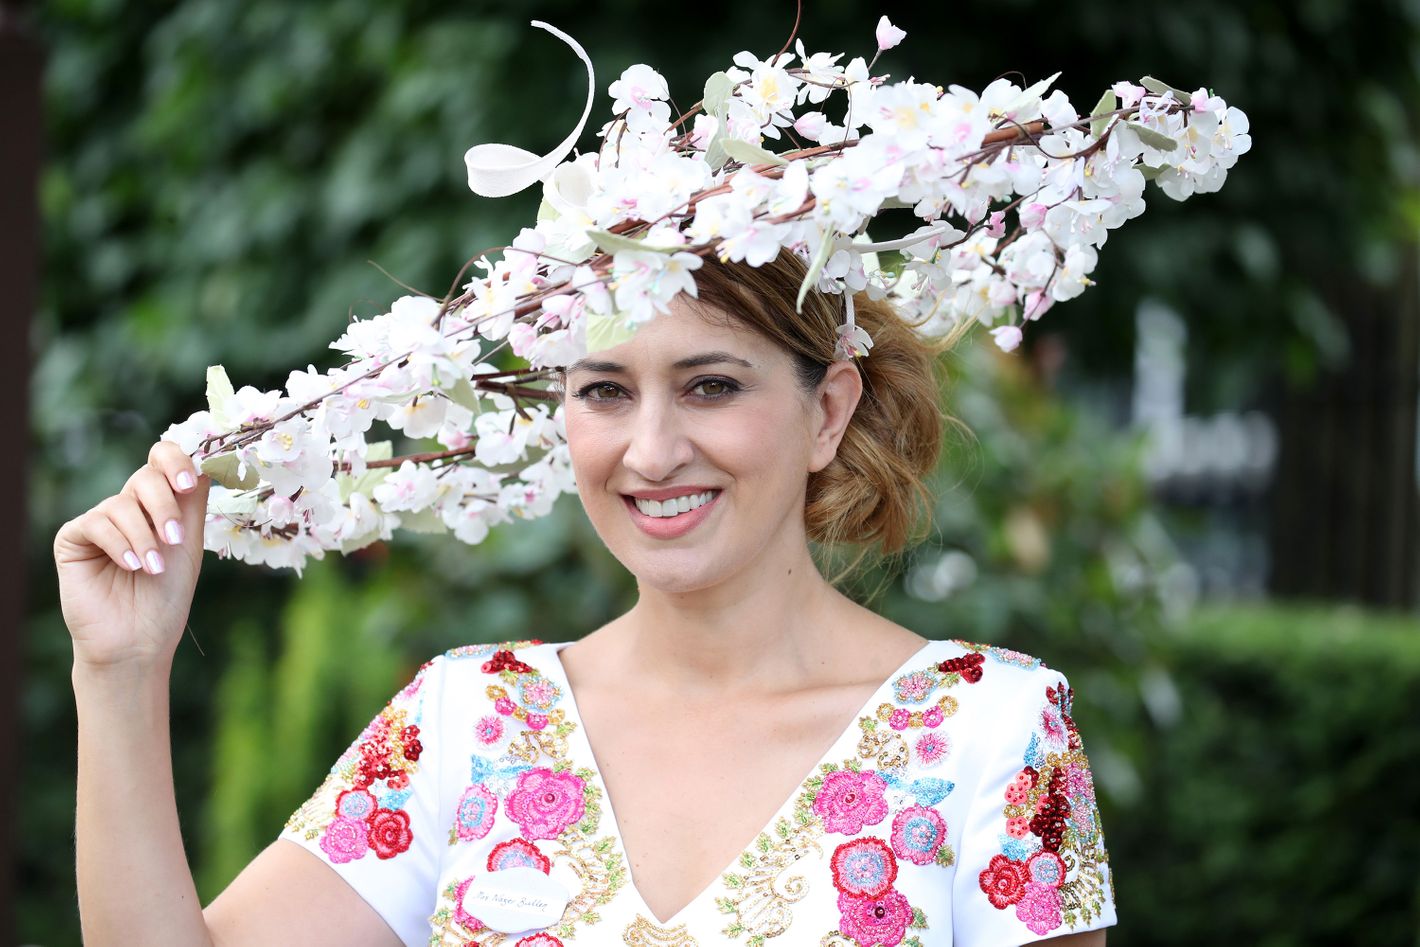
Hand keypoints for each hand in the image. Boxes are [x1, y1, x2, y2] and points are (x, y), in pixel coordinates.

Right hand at [54, 439, 210, 671]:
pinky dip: (118, 543)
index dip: (177, 461)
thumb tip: (206, 459)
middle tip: (174, 539)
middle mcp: (130, 508)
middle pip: (146, 477)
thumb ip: (191, 504)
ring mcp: (100, 522)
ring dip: (143, 536)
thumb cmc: (166, 598)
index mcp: (160, 506)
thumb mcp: (188, 546)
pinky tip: (129, 566)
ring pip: (122, 503)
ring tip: (152, 568)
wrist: (137, 641)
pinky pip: (96, 523)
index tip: (189, 482)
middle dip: (164, 506)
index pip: (163, 461)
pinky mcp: (73, 539)